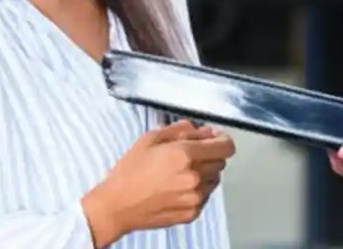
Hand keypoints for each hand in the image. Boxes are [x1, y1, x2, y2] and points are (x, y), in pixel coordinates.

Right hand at [83, 120, 235, 246]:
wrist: (116, 206)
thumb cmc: (130, 171)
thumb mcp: (151, 139)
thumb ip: (182, 129)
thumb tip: (204, 130)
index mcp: (186, 154)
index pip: (226, 146)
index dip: (222, 140)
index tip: (214, 139)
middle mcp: (195, 176)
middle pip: (221, 162)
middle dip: (210, 155)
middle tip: (190, 157)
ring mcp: (195, 197)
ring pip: (214, 179)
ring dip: (204, 174)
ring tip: (180, 174)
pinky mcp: (192, 213)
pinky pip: (205, 196)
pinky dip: (197, 191)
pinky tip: (176, 189)